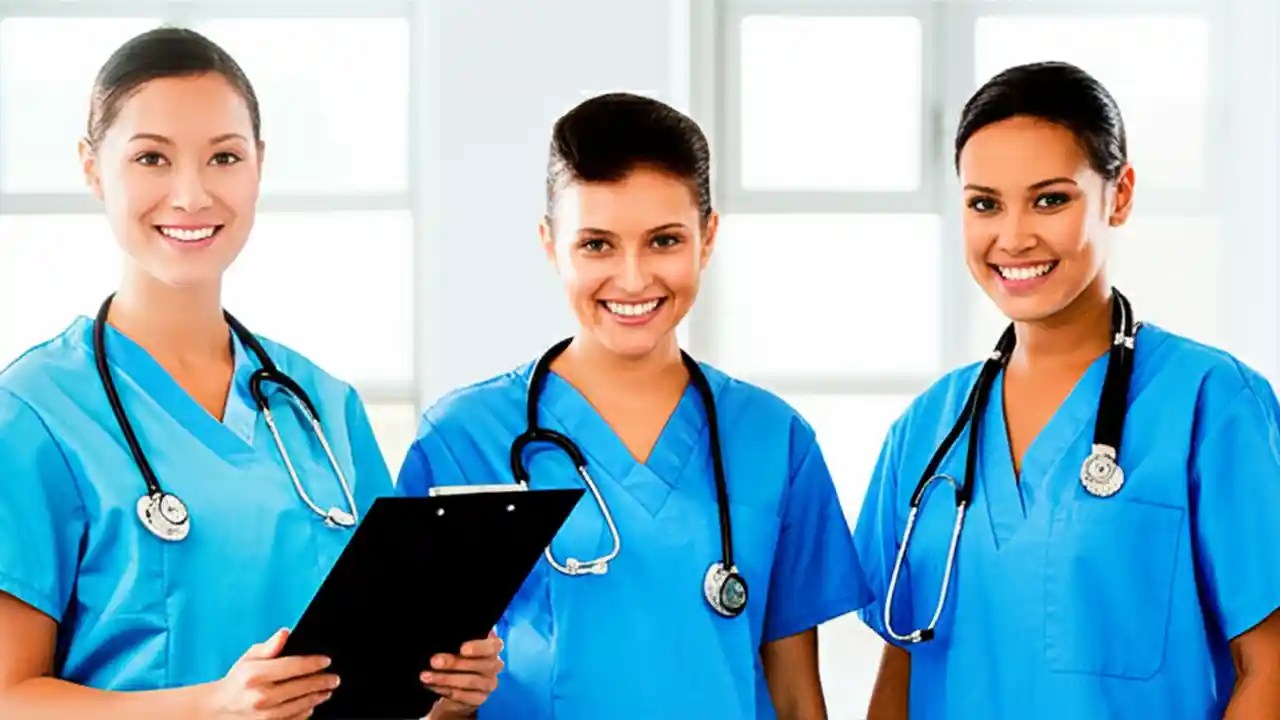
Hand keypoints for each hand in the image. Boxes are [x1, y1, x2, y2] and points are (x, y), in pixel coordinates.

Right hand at [204, 628, 339, 718]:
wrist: (218, 708)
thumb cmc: (237, 681)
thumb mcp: (249, 659)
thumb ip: (269, 647)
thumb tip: (285, 632)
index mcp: (255, 675)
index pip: (293, 666)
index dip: (313, 663)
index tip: (326, 661)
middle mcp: (260, 696)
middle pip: (301, 687)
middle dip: (322, 682)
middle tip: (334, 678)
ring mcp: (264, 715)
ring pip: (300, 705)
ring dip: (317, 697)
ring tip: (327, 691)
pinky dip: (305, 712)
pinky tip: (312, 704)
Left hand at [422, 630, 503, 718]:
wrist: (457, 682)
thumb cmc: (458, 656)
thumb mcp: (458, 645)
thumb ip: (456, 641)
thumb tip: (441, 638)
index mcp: (493, 647)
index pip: (492, 646)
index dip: (478, 647)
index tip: (462, 649)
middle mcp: (495, 665)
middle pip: (479, 664)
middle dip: (454, 663)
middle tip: (434, 661)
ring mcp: (489, 684)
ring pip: (470, 681)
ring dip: (445, 678)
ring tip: (426, 676)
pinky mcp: (480, 698)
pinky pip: (463, 696)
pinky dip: (446, 690)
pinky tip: (432, 686)